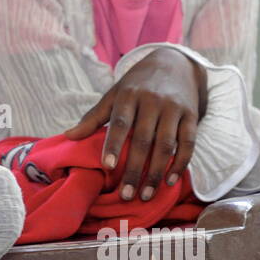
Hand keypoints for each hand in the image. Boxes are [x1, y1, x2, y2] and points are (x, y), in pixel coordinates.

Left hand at [64, 47, 205, 201]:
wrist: (173, 64)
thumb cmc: (136, 85)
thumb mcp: (113, 95)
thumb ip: (93, 117)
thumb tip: (67, 136)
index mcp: (129, 95)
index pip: (120, 122)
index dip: (113, 144)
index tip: (107, 166)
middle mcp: (152, 101)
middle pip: (143, 140)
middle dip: (135, 170)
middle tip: (126, 195)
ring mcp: (174, 108)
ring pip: (166, 145)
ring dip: (156, 173)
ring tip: (145, 195)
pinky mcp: (191, 115)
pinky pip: (188, 143)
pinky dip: (180, 164)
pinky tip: (170, 182)